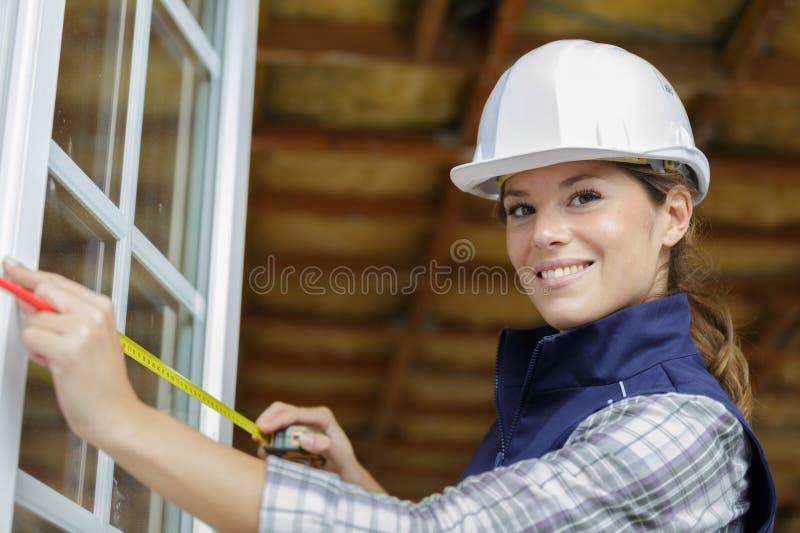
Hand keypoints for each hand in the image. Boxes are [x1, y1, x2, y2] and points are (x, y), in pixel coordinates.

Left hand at [3, 258, 140, 445]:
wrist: (113, 412)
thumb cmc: (101, 380)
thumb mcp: (90, 338)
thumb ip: (63, 314)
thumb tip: (29, 298)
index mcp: (101, 307)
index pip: (57, 281)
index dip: (29, 275)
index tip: (11, 265)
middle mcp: (94, 313)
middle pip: (43, 290)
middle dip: (30, 307)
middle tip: (30, 320)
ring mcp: (82, 330)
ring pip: (33, 319)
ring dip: (37, 340)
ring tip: (58, 357)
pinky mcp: (68, 349)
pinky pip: (32, 338)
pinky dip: (36, 353)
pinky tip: (56, 365)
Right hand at [255, 401, 385, 493]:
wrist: (341, 471)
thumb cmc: (341, 461)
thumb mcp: (337, 455)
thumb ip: (323, 445)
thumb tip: (303, 438)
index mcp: (322, 417)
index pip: (295, 413)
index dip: (278, 420)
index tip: (263, 429)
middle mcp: (309, 416)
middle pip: (281, 409)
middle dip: (266, 420)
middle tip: (256, 437)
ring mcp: (300, 423)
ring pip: (275, 418)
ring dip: (265, 431)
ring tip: (262, 448)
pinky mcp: (293, 432)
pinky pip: (275, 430)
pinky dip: (268, 440)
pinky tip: (267, 452)